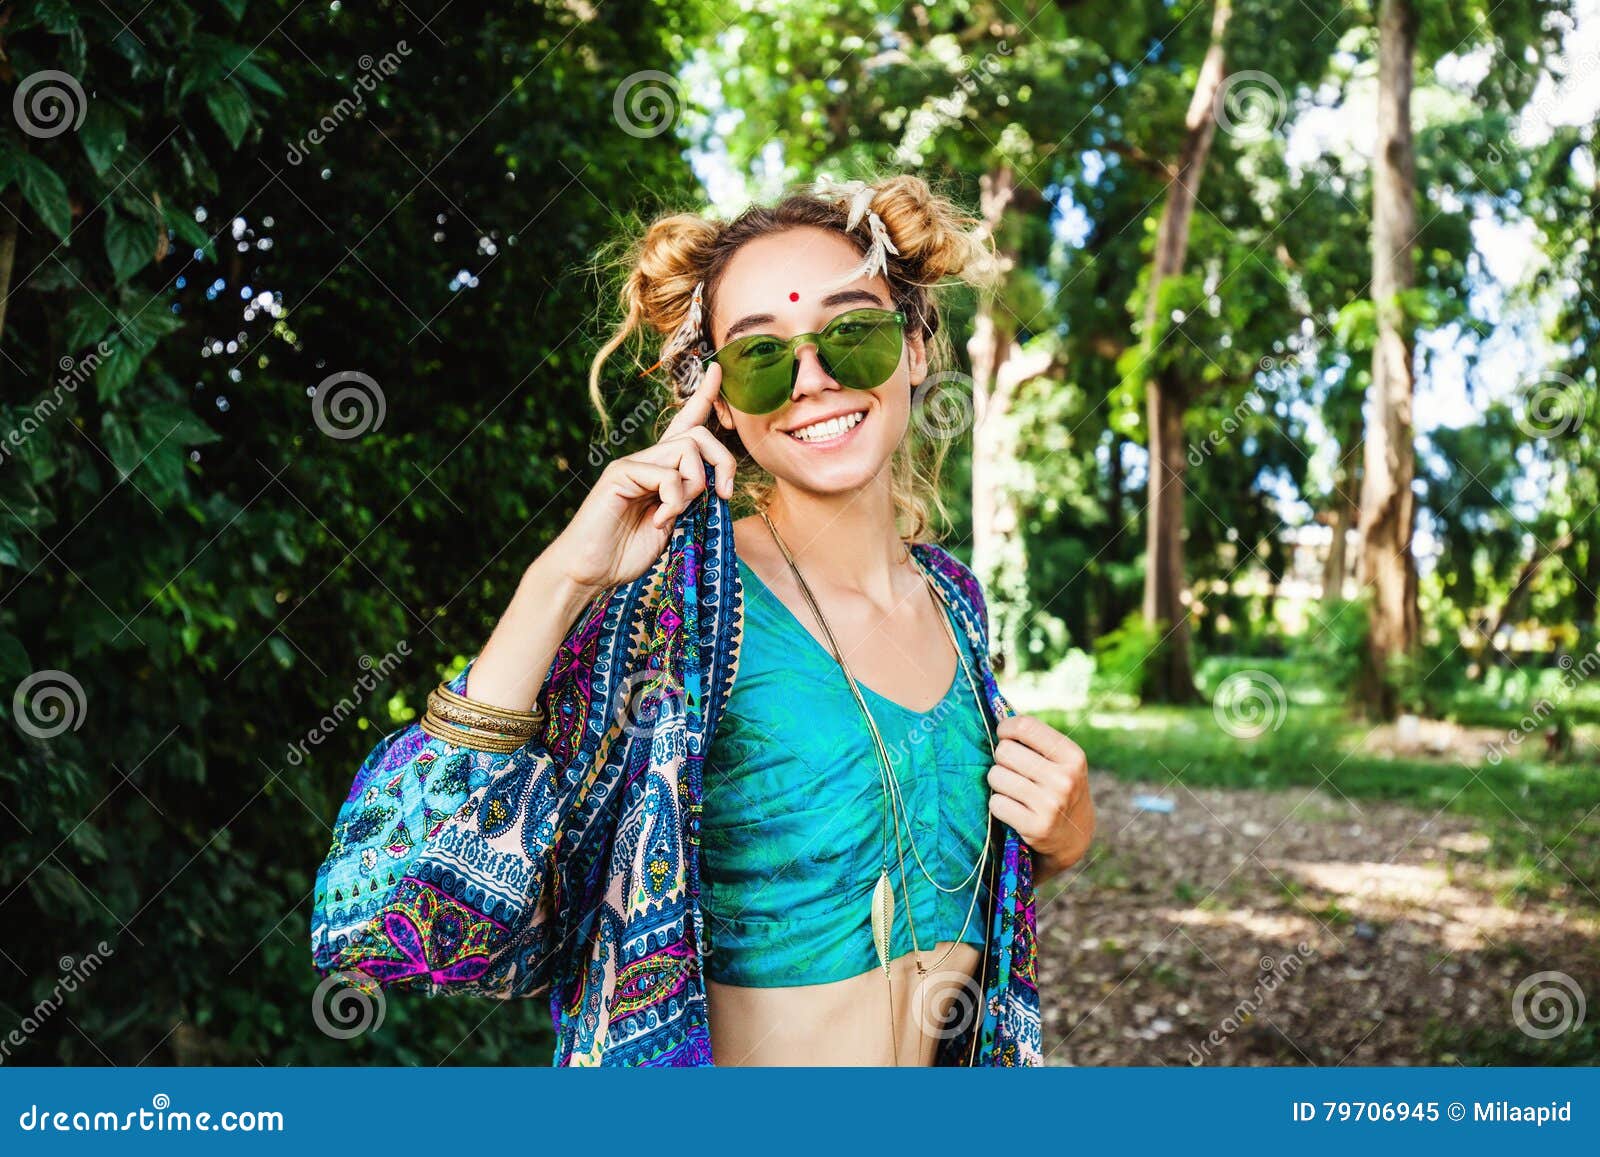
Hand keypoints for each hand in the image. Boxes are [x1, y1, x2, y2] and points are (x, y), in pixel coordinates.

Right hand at [545, 363, 735, 593]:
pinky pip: (667, 475)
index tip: (717, 368)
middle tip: (725, 495)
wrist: (589, 571)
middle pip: (698, 434)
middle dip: (724, 461)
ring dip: (695, 486)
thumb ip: (690, 500)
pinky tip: (659, 521)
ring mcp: (632, 463)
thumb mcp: (674, 524)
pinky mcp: (620, 473)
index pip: (686, 424)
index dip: (703, 396)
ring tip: (676, 514)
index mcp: (662, 469)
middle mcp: (648, 459)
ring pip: (687, 451)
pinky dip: (674, 502)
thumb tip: (714, 484)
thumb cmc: (627, 552)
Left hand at [985, 714, 1093, 878]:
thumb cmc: (1059, 786)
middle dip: (1002, 759)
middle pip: (1005, 751)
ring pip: (996, 776)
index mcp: (1072, 756)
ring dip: (998, 782)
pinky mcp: (1035, 827)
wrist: (1074, 835)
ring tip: (1013, 789)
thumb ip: (1035, 738)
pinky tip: (1013, 808)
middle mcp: (1064, 779)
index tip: (1004, 736)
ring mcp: (1051, 805)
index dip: (1006, 728)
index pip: (1026, 726)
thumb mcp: (1061, 760)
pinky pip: (996, 803)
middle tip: (1012, 769)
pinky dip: (999, 804)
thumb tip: (999, 712)